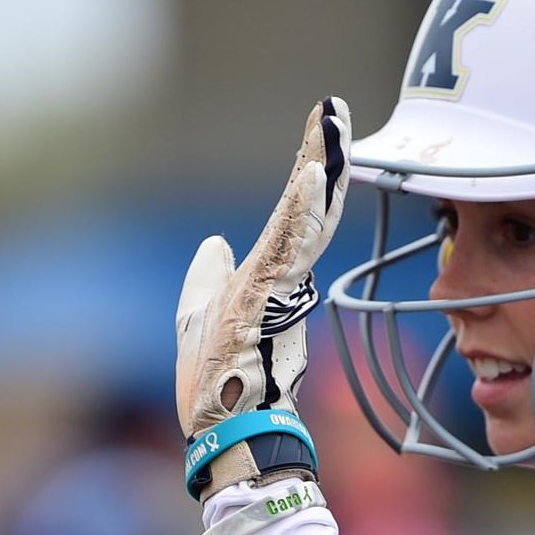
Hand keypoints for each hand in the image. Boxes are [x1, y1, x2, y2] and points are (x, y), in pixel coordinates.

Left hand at [174, 97, 349, 490]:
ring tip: (330, 124)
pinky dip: (303, 209)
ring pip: (307, 215)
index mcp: (270, 274)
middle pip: (310, 203)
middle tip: (335, 108)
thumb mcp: (199, 314)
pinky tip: (312, 174)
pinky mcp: (269, 296)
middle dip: (325, 154)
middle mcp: (282, 274)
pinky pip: (291, 244)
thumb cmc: (216, 382)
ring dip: (320, 168)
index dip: (311, 169)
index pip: (296, 212)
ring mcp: (279, 284)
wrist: (221, 426)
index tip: (323, 126)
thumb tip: (213, 243)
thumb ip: (207, 278)